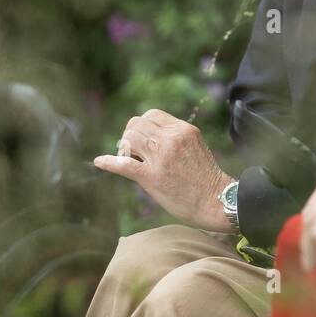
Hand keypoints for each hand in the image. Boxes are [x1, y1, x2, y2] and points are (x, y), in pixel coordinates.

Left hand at [93, 109, 235, 232]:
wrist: (215, 201)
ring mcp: (161, 157)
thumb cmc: (205, 177)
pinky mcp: (152, 176)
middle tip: (132, 151)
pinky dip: (109, 162)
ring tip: (129, 160)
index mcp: (183, 129)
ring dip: (124, 149)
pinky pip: (123, 164)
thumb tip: (150, 135)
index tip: (141, 139)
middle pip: (136, 124)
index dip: (141, 125)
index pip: (151, 115)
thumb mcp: (195, 145)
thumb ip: (175, 137)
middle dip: (130, 136)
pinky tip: (100, 162)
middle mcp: (171, 138)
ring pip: (129, 139)